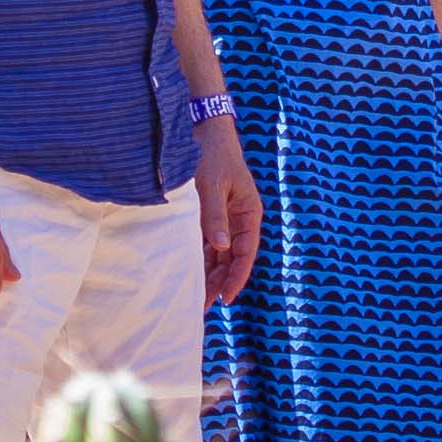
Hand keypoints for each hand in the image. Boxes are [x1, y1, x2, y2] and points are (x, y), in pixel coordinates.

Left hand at [194, 107, 263, 306]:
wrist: (208, 135)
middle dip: (220, 284)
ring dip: (210, 276)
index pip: (245, 254)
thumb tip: (221, 248)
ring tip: (197, 299)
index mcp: (249, 215)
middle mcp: (240, 221)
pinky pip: (208, 245)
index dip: (236, 278)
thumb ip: (214, 216)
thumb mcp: (213, 186)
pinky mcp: (212, 217)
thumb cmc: (214, 157)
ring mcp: (226, 220)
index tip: (226, 298)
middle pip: (232, 260)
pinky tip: (191, 275)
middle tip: (204, 307)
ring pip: (220, 256)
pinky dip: (202, 261)